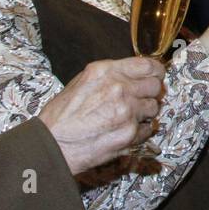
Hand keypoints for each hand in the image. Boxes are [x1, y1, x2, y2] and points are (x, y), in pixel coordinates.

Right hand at [38, 57, 165, 175]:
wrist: (53, 144)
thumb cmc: (61, 115)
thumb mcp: (81, 81)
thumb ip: (109, 75)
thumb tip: (131, 75)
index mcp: (107, 71)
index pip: (148, 65)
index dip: (155, 72)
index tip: (155, 76)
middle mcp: (120, 88)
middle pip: (155, 86)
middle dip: (151, 92)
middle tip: (142, 99)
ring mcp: (127, 112)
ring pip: (154, 108)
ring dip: (145, 112)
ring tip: (128, 117)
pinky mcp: (130, 134)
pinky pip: (148, 129)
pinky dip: (141, 130)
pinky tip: (125, 130)